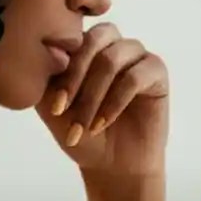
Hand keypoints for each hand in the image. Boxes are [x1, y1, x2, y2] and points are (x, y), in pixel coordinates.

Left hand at [36, 23, 169, 177]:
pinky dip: (114, 103)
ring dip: (93, 96)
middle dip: (76, 77)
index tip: (54, 108)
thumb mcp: (50, 103)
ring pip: (112, 59)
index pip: (72, 36)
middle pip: (94, 40)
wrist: (109, 164)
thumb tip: (46, 48)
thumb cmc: (80, 131)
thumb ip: (44, 74)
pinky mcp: (157, 72)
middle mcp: (113, 43)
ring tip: (83, 126)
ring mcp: (137, 55)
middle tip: (63, 111)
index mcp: (86, 43)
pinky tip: (101, 124)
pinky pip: (135, 77)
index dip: (61, 70)